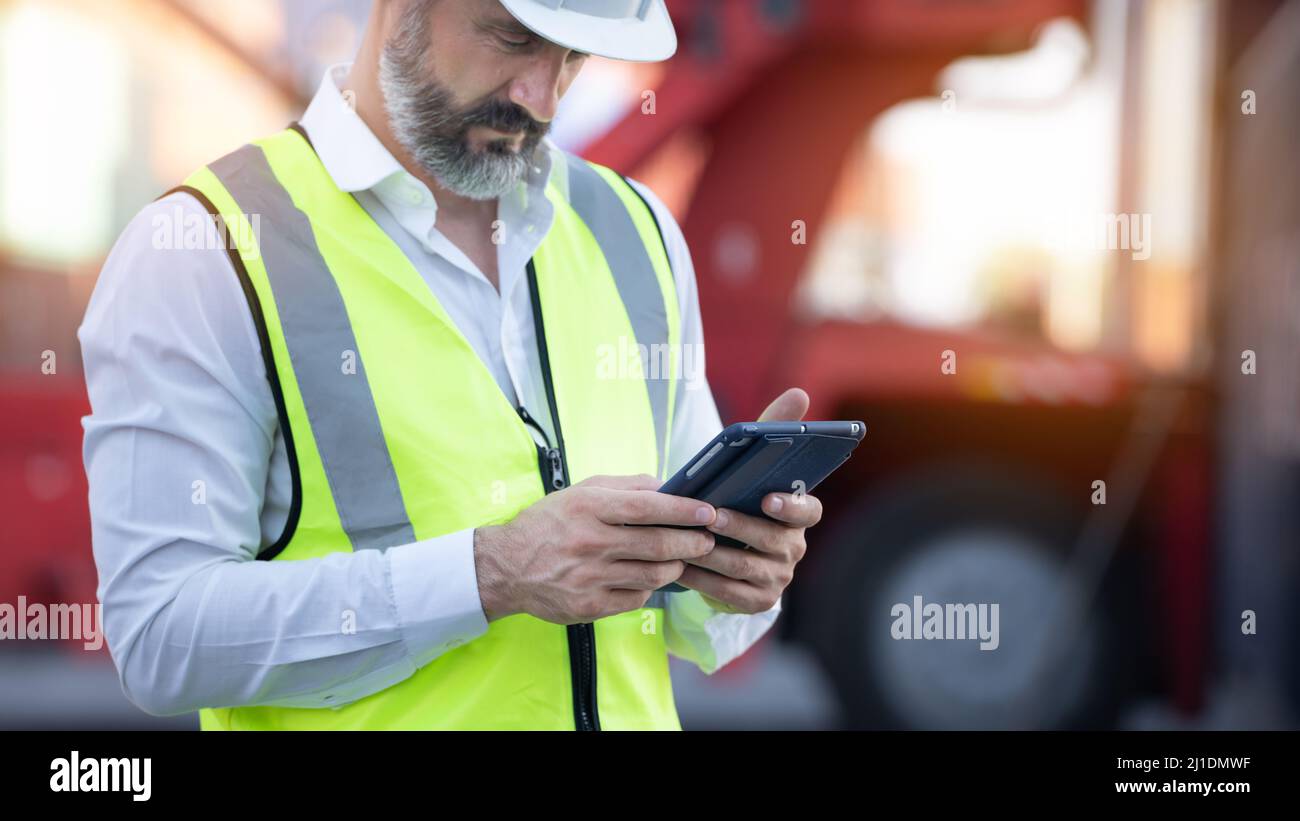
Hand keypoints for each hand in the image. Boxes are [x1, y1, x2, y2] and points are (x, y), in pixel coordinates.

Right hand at [473, 474, 716, 624]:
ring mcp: (589, 578)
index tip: (707, 511)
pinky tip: (649, 577)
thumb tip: (665, 485)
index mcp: (588, 508)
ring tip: (681, 558)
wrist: (506, 568)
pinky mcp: (589, 607)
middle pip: (657, 545)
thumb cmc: (547, 525)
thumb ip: (624, 487)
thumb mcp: (580, 493)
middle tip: (707, 540)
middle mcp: (589, 543)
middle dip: (691, 542)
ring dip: (675, 566)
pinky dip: (650, 586)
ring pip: (652, 575)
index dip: (682, 510)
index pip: (647, 507)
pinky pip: (636, 597)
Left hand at [677, 388, 822, 613]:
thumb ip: (774, 429)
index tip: (768, 498)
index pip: (809, 510)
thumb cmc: (738, 499)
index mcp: (799, 515)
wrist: (724, 553)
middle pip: (771, 539)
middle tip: (710, 516)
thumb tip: (800, 393)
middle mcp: (794, 548)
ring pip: (745, 566)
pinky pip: (728, 591)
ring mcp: (778, 577)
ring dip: (714, 554)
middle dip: (739, 527)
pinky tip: (679, 566)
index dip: (792, 506)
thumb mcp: (752, 466)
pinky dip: (702, 579)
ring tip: (687, 540)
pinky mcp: (758, 601)